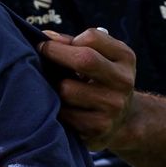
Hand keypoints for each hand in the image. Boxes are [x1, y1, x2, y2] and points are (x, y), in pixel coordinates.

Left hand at [38, 28, 137, 150]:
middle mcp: (123, 81)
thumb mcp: (102, 57)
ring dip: (55, 86)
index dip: (64, 39)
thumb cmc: (102, 80)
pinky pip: (64, 114)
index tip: (47, 42)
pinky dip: (57, 108)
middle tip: (40, 54)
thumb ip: (76, 44)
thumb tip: (47, 38)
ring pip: (67, 90)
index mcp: (125, 57)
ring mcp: (112, 107)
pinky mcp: (98, 129)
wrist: (124, 121)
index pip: (92, 38)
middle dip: (55, 54)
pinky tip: (61, 106)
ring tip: (54, 85)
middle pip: (84, 60)